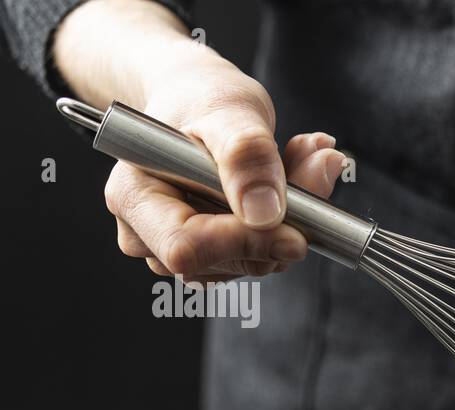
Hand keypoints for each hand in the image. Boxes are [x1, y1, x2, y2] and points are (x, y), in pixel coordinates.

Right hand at [103, 54, 346, 281]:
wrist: (197, 98)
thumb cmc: (199, 96)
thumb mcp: (228, 110)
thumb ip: (245, 155)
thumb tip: (264, 214)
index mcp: (133, 197)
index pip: (186, 246)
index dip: (244, 244)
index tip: (297, 231)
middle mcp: (149, 233)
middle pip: (225, 260)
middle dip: (281, 225)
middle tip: (316, 164)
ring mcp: (182, 249)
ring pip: (255, 261)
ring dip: (293, 219)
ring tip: (300, 158)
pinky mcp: (216, 255)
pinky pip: (266, 255)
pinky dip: (290, 222)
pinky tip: (291, 180)